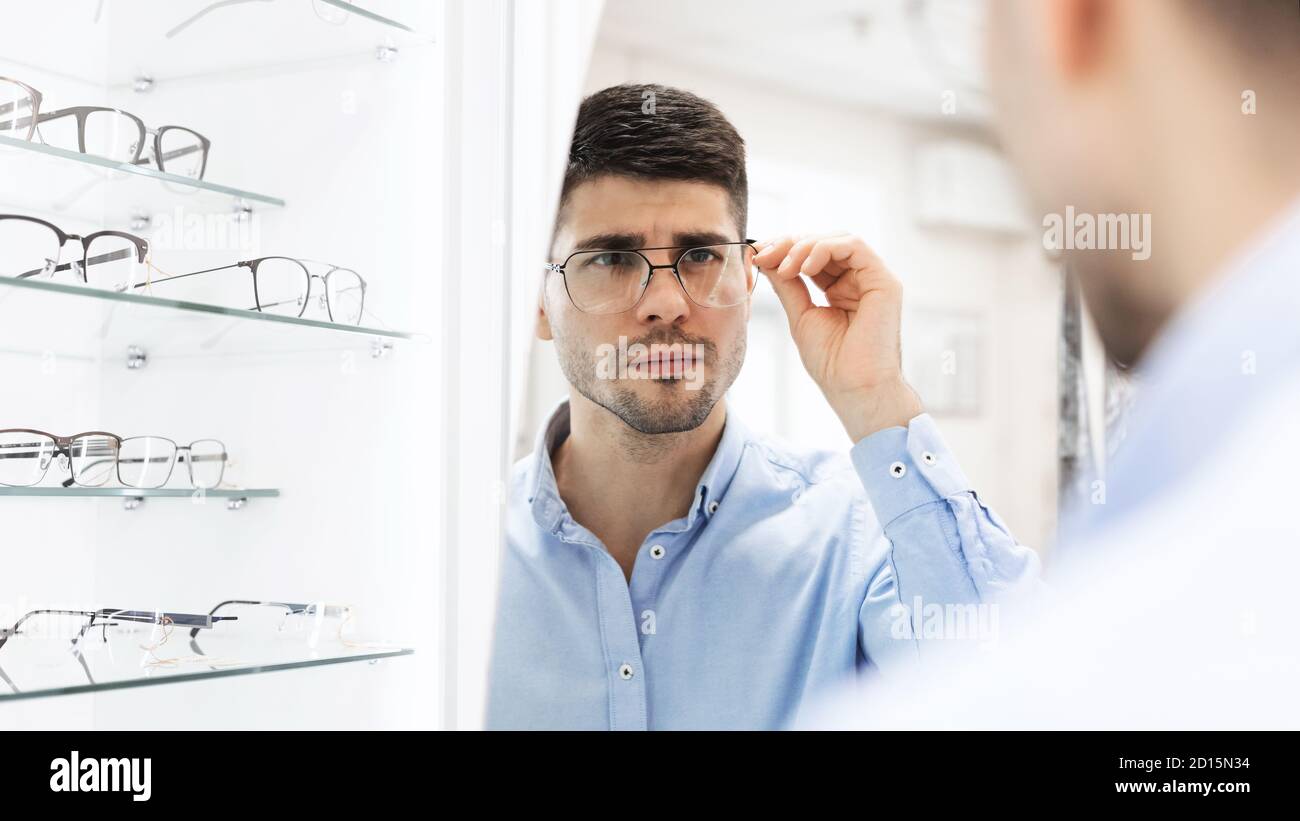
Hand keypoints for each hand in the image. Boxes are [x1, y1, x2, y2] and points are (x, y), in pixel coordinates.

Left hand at [754, 233, 922, 441]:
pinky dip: (824, 249)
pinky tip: (805, 267)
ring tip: (785, 267)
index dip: (785, 249)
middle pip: (824, 242)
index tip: (759, 256)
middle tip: (765, 255)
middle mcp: (858, 280)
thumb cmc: (831, 362)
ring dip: (805, 246)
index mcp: (840, 289)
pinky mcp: (884, 281)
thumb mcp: (800, 315)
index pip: (813, 255)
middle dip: (790, 244)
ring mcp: (873, 279)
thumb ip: (787, 284)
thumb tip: (764, 256)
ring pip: (838, 239)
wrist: (854, 387)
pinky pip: (854, 246)